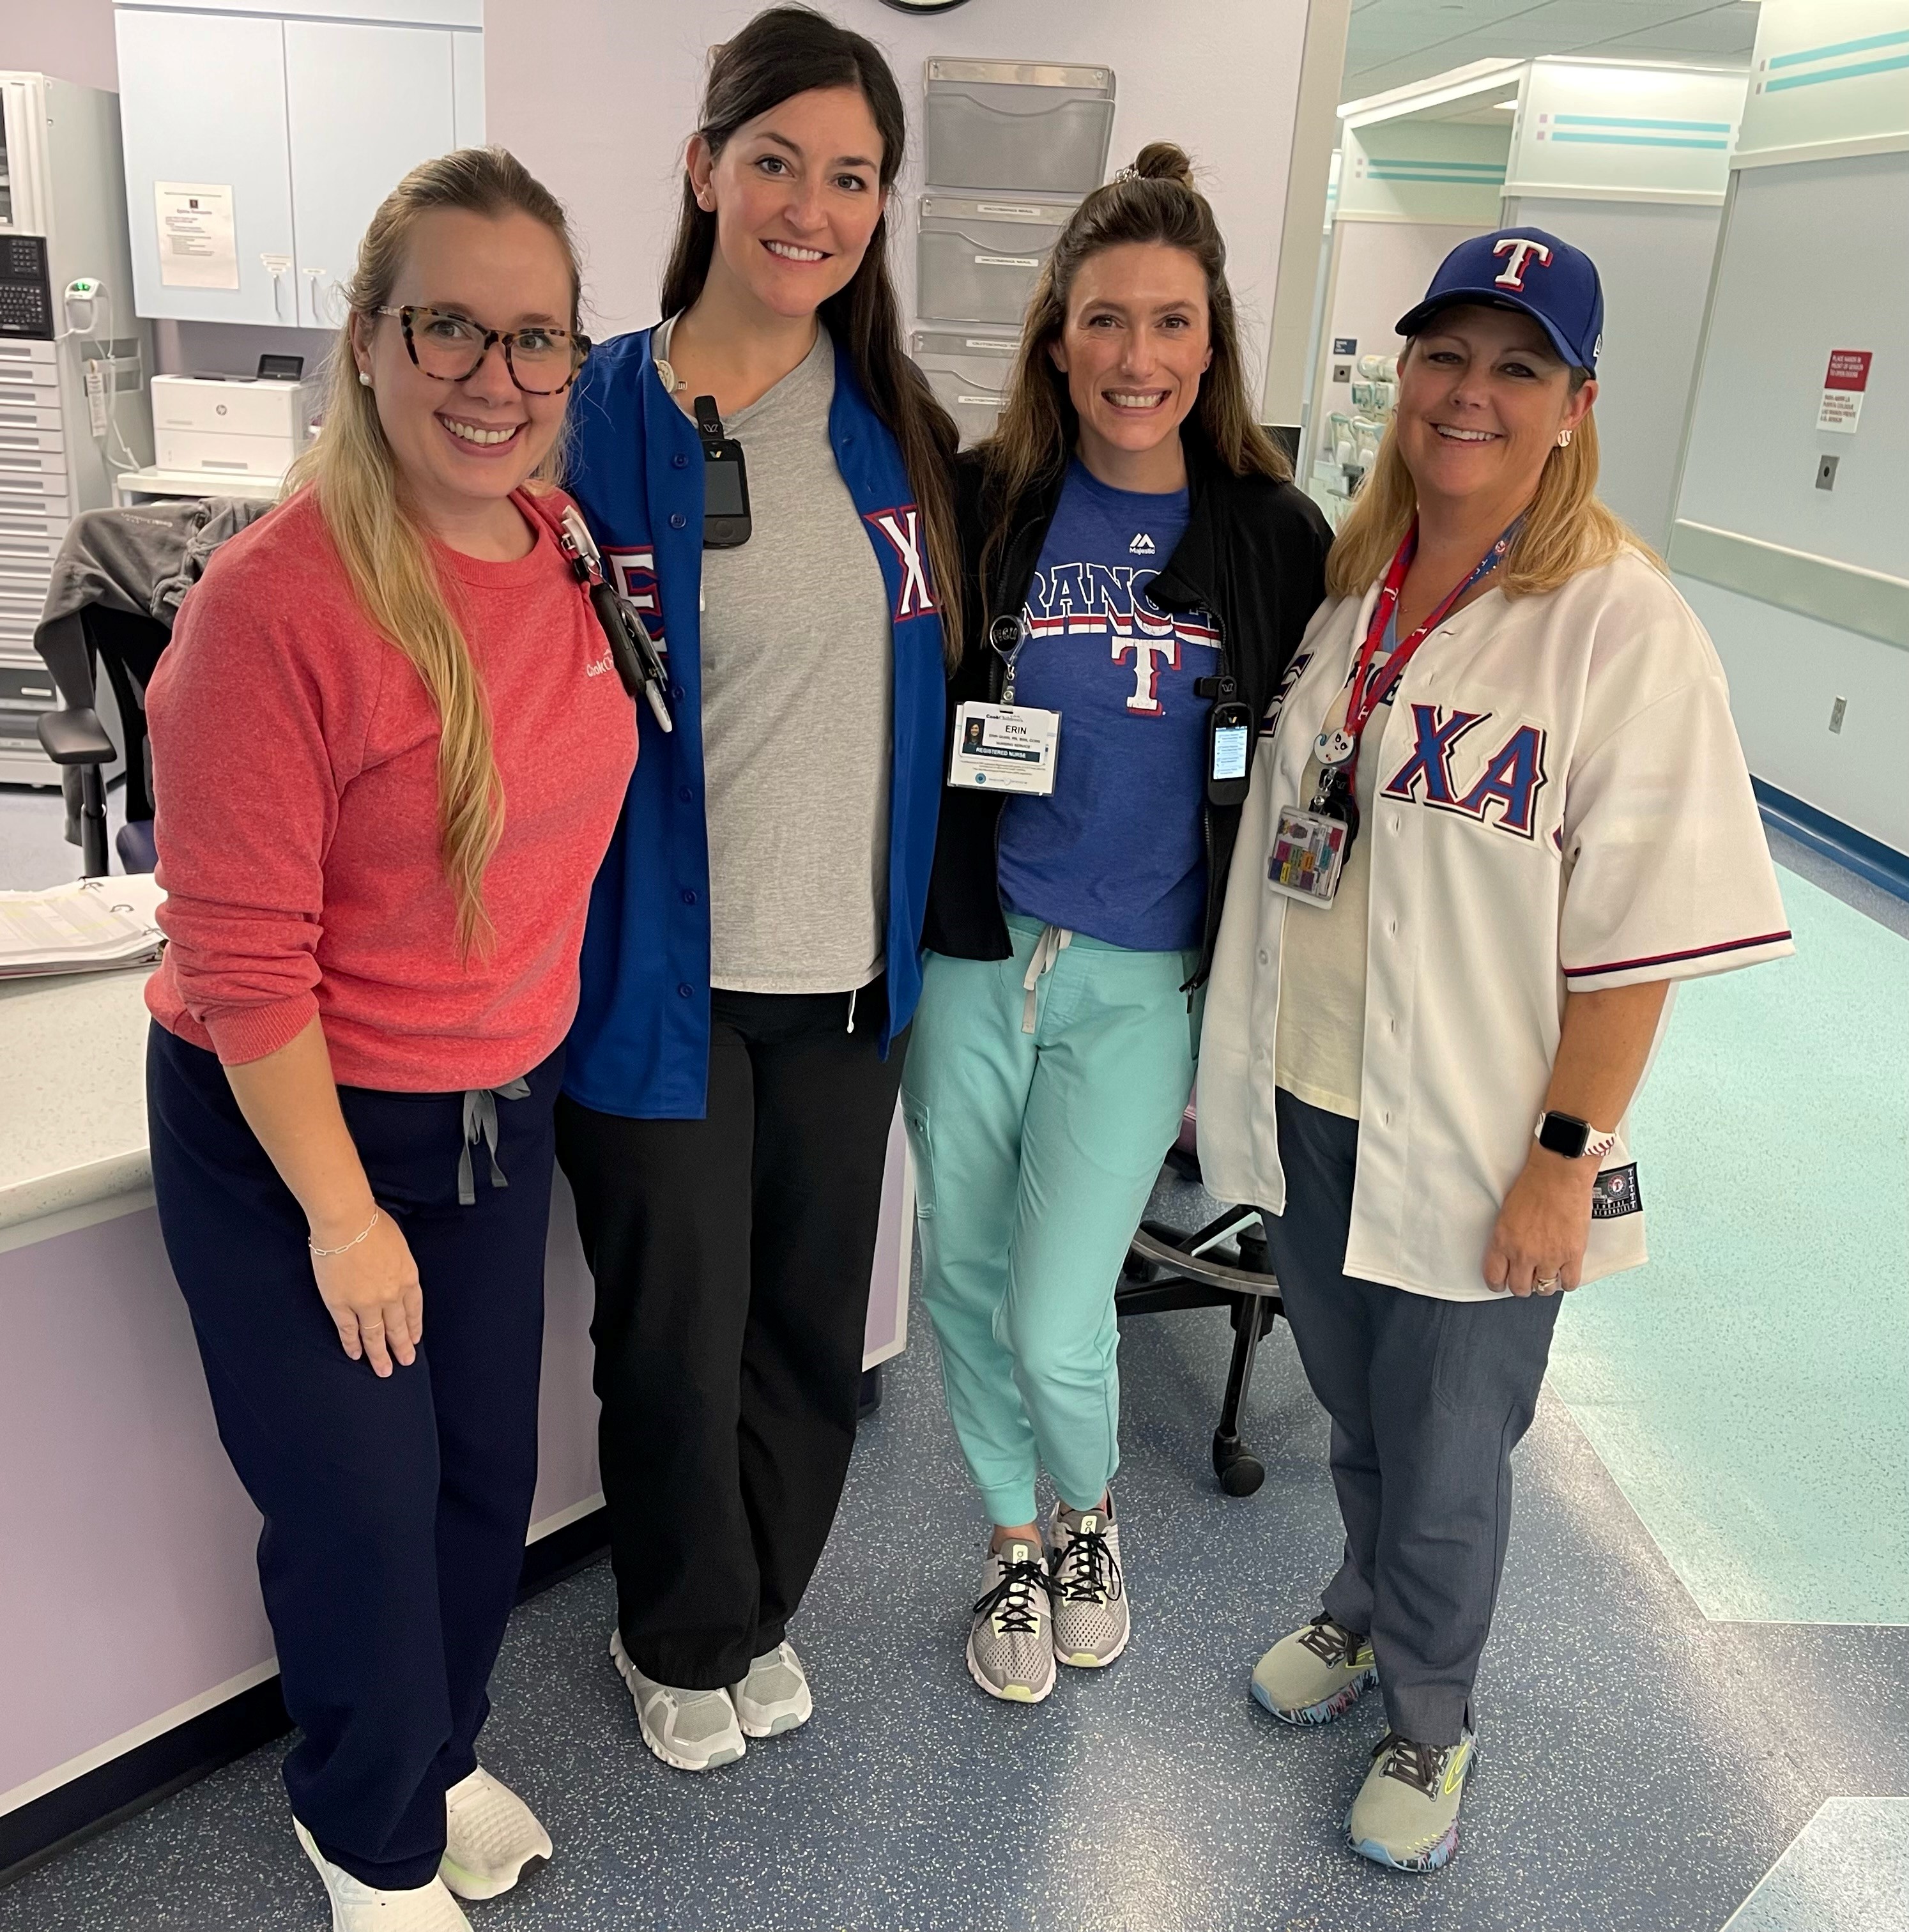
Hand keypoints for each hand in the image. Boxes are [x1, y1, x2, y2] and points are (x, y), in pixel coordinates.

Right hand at [309, 1207, 422, 1375]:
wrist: (348, 1222)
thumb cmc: (371, 1224)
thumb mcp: (398, 1245)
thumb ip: (398, 1264)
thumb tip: (393, 1270)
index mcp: (407, 1277)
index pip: (414, 1309)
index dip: (414, 1326)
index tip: (414, 1339)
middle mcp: (391, 1295)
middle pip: (398, 1327)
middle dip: (402, 1347)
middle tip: (405, 1362)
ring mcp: (366, 1303)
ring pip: (375, 1335)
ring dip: (380, 1355)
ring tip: (384, 1370)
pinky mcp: (341, 1305)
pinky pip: (349, 1331)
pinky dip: (353, 1344)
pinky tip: (356, 1355)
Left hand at [1482, 1149, 1594, 1296]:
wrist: (1558, 1174)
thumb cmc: (1533, 1185)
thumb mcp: (1507, 1213)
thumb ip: (1507, 1237)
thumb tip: (1511, 1253)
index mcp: (1503, 1241)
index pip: (1494, 1277)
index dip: (1498, 1284)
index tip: (1502, 1283)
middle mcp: (1523, 1254)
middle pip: (1519, 1288)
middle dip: (1523, 1285)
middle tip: (1528, 1278)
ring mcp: (1549, 1257)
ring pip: (1544, 1289)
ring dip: (1545, 1283)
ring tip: (1548, 1273)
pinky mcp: (1572, 1255)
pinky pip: (1569, 1283)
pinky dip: (1567, 1281)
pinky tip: (1565, 1273)